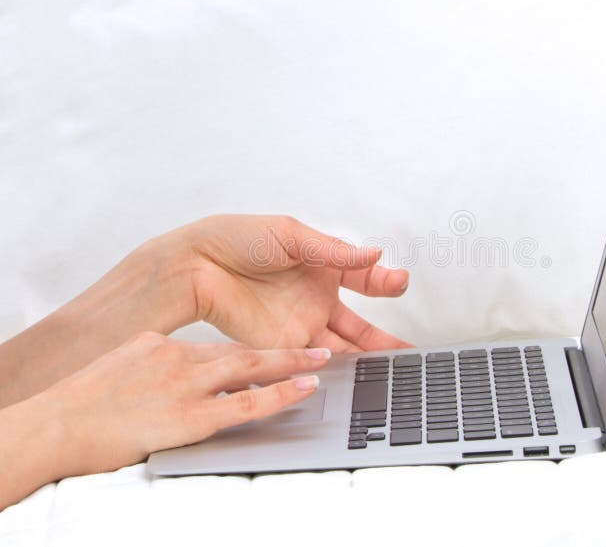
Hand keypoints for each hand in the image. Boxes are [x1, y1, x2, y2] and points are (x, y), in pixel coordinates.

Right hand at [0, 331, 329, 508]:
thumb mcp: (124, 367)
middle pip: (244, 350)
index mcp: (163, 347)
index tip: (277, 349)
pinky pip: (245, 404)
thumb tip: (171, 364)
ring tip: (322, 362)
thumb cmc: (84, 402)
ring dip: (292, 364)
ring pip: (252, 369)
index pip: (220, 346)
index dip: (254, 349)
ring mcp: (187, 386)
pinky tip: (302, 388)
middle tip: (319, 346)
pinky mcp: (189, 417)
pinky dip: (279, 394)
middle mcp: (181, 359)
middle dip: (286, 348)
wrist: (56, 424)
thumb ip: (155, 363)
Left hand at [174, 214, 411, 352]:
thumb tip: (374, 254)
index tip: (398, 283)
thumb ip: (334, 251)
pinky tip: (352, 377)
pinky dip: (333, 371)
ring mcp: (299, 325)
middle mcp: (315, 299)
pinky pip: (311, 362)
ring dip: (365, 360)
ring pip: (342, 349)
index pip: (364, 277)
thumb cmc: (235, 239)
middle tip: (407, 353)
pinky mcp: (280, 346)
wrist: (193, 265)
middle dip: (384, 341)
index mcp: (321, 266)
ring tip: (390, 370)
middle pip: (359, 326)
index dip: (385, 282)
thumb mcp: (291, 234)